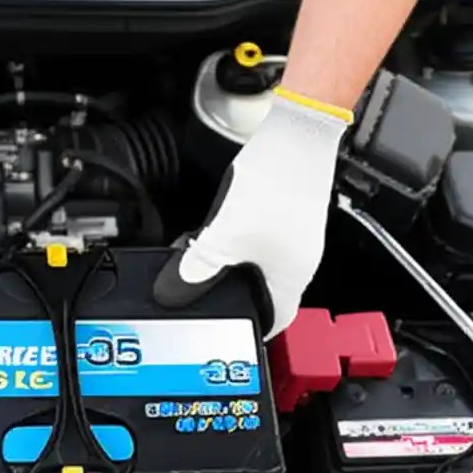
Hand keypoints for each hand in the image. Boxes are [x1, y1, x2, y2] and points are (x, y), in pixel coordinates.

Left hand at [153, 88, 350, 337]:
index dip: (254, 333)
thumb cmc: (276, 186)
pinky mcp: (288, 214)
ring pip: (260, 265)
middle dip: (233, 297)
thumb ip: (194, 270)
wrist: (298, 134)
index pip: (276, 322)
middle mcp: (299, 261)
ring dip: (231, 268)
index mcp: (290, 278)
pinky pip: (261, 240)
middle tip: (208, 301)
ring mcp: (296, 236)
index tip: (234, 338)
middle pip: (264, 293)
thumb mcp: (222, 238)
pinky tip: (218, 233)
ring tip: (204, 265)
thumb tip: (172, 292)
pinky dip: (237, 244)